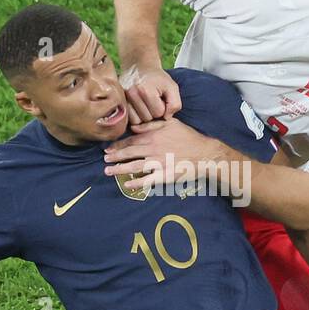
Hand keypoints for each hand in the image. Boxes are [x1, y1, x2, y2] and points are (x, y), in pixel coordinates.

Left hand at [103, 117, 222, 190]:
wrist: (204, 153)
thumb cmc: (188, 137)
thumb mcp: (171, 124)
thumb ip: (152, 124)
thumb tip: (135, 126)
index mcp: (153, 136)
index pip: (131, 140)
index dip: (118, 145)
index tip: (108, 148)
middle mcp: (153, 150)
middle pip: (129, 153)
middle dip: (114, 156)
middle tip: (104, 159)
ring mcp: (158, 164)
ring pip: (134, 167)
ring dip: (119, 169)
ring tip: (108, 171)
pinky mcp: (164, 176)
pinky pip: (147, 180)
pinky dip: (136, 183)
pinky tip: (127, 185)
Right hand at [123, 68, 181, 123]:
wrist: (139, 66)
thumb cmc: (157, 78)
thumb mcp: (172, 87)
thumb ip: (175, 104)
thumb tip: (166, 118)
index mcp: (146, 90)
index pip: (159, 113)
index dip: (162, 107)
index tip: (160, 98)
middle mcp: (132, 94)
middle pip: (147, 119)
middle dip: (152, 112)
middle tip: (152, 100)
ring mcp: (123, 98)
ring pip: (137, 122)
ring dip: (143, 115)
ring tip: (144, 103)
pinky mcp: (118, 102)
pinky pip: (129, 120)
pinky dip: (134, 115)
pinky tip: (137, 106)